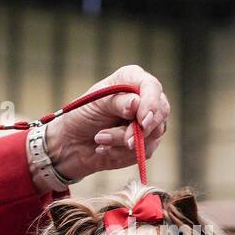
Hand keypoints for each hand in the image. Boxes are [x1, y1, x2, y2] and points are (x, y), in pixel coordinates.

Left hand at [41, 64, 170, 183]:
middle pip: (161, 112)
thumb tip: (136, 104)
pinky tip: (104, 149)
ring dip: (122, 142)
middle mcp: (145, 99)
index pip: (152, 88)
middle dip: (140, 130)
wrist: (73, 143)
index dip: (151, 104)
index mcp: (133, 80)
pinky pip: (142, 152)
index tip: (142, 121)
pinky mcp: (146, 144)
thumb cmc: (82, 116)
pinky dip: (120, 153)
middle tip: (125, 141)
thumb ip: (117, 101)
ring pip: (151, 136)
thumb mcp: (95, 103)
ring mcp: (148, 122)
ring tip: (99, 139)